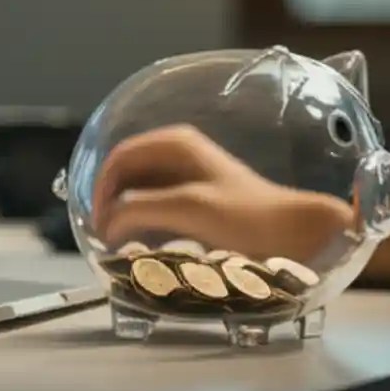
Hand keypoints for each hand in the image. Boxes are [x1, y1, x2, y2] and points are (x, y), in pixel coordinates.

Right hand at [91, 124, 352, 260]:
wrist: (294, 234)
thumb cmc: (246, 217)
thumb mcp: (188, 208)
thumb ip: (141, 209)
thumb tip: (106, 222)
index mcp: (174, 144)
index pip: (119, 158)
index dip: (101, 190)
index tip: (95, 224)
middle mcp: (177, 154)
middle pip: (126, 174)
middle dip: (110, 203)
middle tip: (102, 239)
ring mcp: (185, 176)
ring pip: (138, 192)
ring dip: (125, 216)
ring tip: (117, 246)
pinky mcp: (194, 199)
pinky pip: (155, 207)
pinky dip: (142, 224)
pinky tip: (141, 246)